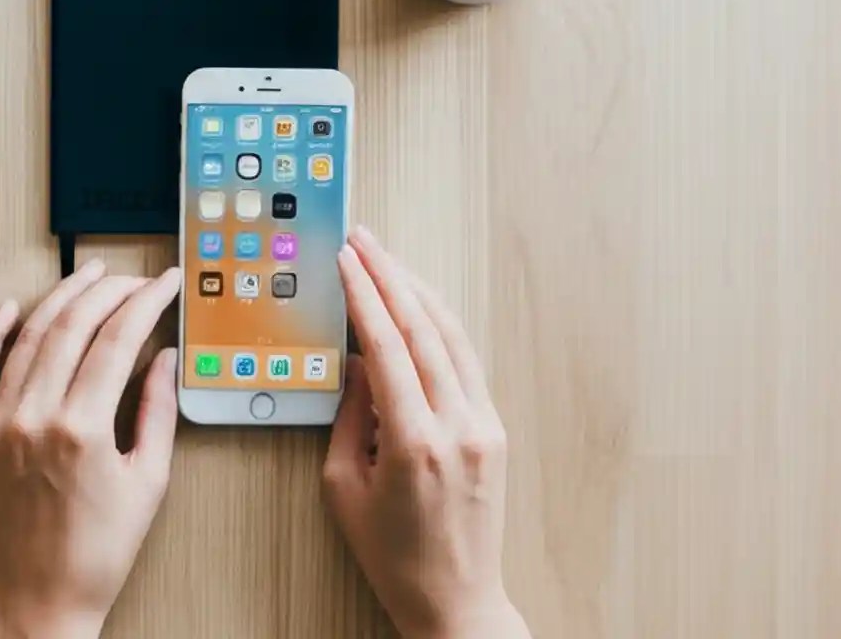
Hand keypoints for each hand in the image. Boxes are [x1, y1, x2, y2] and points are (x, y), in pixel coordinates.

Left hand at [0, 260, 182, 638]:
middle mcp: (34, 418)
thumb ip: (158, 411)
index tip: (164, 283)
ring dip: (59, 299)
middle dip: (108, 292)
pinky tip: (8, 308)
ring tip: (86, 276)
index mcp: (83, 429)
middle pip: (72, 327)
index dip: (146, 302)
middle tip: (133, 279)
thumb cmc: (100, 550)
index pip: (118, 340)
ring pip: (27, 338)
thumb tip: (165, 357)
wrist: (44, 598)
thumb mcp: (149, 480)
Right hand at [323, 228, 529, 638]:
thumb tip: (357, 363)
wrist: (456, 599)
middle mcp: (458, 426)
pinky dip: (441, 329)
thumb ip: (349, 416)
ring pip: (453, 339)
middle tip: (365, 240)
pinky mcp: (495, 431)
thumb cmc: (391, 555)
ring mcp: (484, 426)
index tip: (347, 260)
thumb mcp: (345, 487)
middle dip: (391, 277)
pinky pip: (467, 365)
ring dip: (420, 293)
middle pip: (424, 330)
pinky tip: (420, 308)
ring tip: (390, 260)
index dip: (364, 297)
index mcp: (414, 443)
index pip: (387, 348)